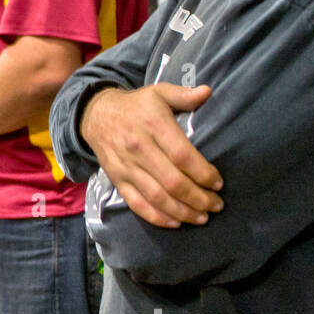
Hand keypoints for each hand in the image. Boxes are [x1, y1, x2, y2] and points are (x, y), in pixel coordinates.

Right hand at [81, 83, 222, 228]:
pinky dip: (157, 217)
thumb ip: (184, 95)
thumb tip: (208, 92)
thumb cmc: (136, 105)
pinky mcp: (117, 180)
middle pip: (172, 181)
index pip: (182, 156)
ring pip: (157, 197)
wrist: (96, 115)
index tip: (218, 183)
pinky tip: (176, 222)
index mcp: (153, 125)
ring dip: (183, 211)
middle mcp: (139, 148)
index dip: (203, 173)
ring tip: (202, 217)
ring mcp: (126, 167)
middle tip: (217, 205)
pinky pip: (137, 204)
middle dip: (198, 198)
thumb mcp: (159, 93)